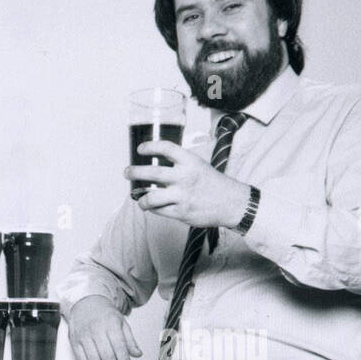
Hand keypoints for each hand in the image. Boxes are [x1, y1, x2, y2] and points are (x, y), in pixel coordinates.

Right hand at [67, 294, 142, 359]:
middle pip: (106, 355)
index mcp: (111, 324)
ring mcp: (84, 336)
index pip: (119, 347)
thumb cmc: (105, 315)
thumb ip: (130, 340)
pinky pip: (83, 359)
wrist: (86, 305)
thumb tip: (137, 354)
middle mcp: (96, 330)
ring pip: (94, 359)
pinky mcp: (75, 341)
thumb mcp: (122, 323)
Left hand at [127, 141, 250, 228]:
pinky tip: (152, 207)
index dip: (150, 147)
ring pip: (151, 197)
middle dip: (135, 172)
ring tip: (138, 198)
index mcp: (190, 162)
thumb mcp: (199, 166)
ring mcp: (182, 196)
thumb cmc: (214, 184)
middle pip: (152, 173)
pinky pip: (159, 211)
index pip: (166, 148)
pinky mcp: (181, 213)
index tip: (140, 149)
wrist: (232, 203)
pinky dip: (152, 209)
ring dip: (141, 198)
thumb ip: (180, 165)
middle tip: (127, 172)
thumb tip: (156, 165)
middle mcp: (185, 177)